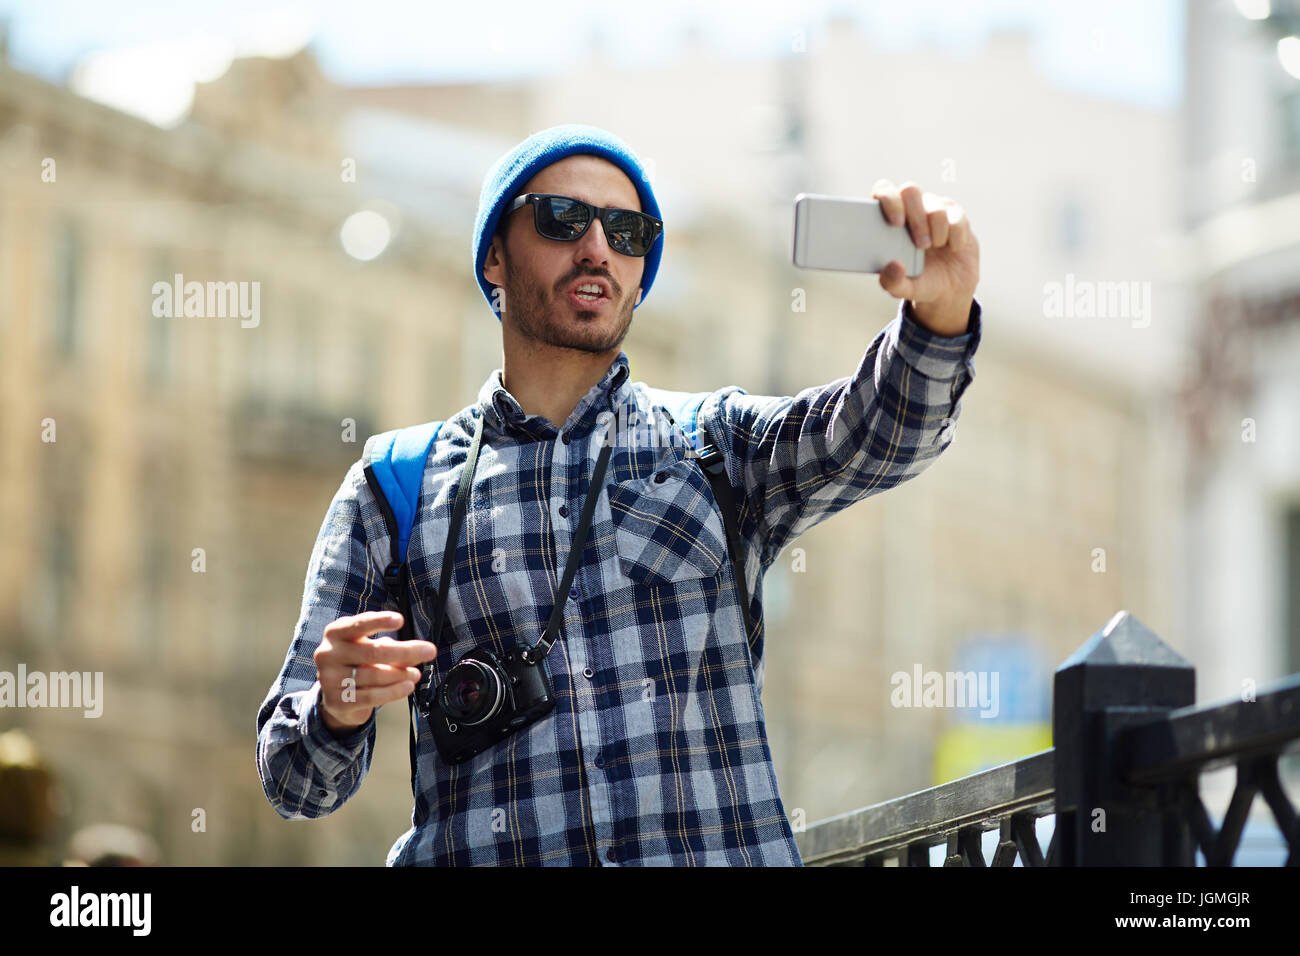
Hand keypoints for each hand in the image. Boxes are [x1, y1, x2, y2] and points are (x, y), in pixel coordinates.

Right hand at [313, 611, 437, 736]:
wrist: (336, 695)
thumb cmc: (357, 663)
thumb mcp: (371, 649)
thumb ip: (391, 648)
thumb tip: (418, 651)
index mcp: (336, 633)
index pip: (359, 624)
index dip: (379, 621)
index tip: (399, 620)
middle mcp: (328, 654)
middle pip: (373, 652)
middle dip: (406, 651)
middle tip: (429, 651)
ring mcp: (330, 679)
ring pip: (375, 676)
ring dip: (402, 674)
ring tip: (415, 673)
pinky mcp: (337, 701)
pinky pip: (372, 696)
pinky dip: (394, 691)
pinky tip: (407, 686)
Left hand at [871, 179, 979, 335]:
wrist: (951, 287)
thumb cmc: (920, 280)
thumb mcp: (904, 289)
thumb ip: (892, 282)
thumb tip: (893, 266)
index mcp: (889, 220)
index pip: (883, 191)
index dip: (888, 199)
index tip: (896, 223)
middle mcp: (910, 208)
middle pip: (910, 190)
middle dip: (916, 218)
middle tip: (922, 245)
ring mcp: (933, 208)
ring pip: (935, 207)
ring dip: (937, 232)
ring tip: (936, 248)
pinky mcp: (955, 214)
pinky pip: (957, 217)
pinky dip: (955, 237)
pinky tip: (953, 248)